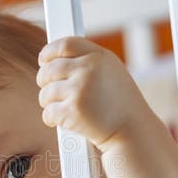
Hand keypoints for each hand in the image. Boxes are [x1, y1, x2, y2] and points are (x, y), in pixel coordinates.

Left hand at [36, 36, 144, 151]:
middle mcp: (89, 69)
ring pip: (46, 92)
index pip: (65, 44)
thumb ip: (88, 62)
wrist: (134, 132)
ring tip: (63, 108)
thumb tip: (54, 59)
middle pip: (49, 68)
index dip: (49, 52)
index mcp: (100, 56)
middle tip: (49, 90)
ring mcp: (80, 89)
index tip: (44, 60)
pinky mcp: (73, 111)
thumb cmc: (121, 105)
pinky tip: (64, 121)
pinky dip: (51, 119)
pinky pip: (48, 112)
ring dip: (48, 103)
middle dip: (44, 81)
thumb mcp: (112, 73)